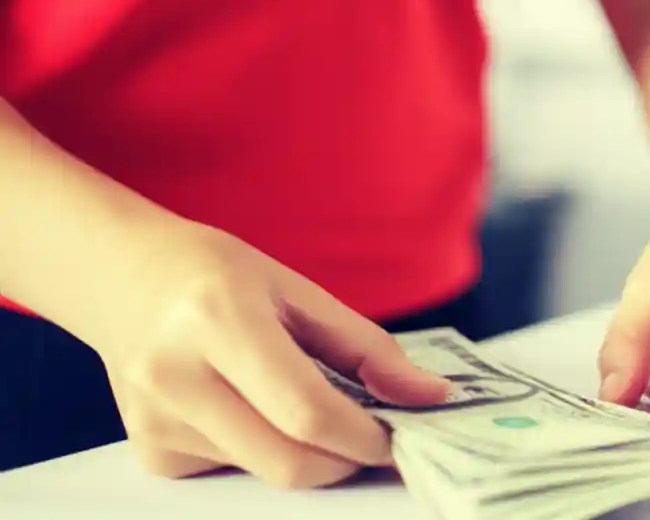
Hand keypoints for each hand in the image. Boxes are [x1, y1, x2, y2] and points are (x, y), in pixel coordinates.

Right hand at [92, 221, 449, 487]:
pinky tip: (246, 405)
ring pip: (265, 471)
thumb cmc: (217, 277)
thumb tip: (428, 396)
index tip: (400, 435)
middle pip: (287, 462)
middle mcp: (176, 376)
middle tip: (371, 435)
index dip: (364, 435)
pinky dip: (263, 449)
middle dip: (345, 459)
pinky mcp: (150, 452)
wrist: (121, 278)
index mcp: (219, 320)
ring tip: (300, 401)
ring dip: (305, 452)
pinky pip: (235, 472)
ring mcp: (156, 421)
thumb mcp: (298, 290)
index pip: (306, 410)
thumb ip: (366, 348)